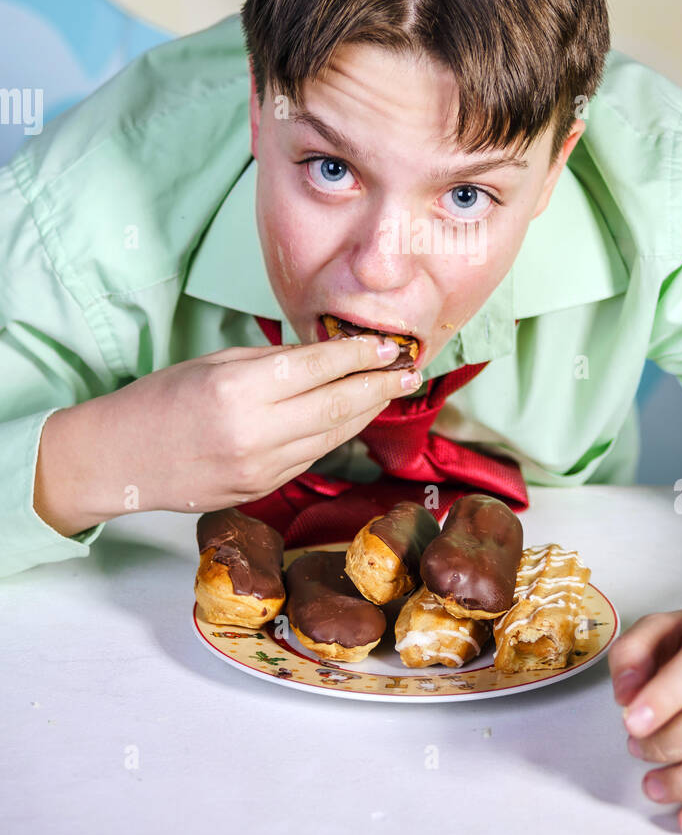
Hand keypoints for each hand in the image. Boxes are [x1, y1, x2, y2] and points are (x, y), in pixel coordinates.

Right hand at [33, 334, 420, 532]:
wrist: (120, 459)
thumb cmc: (162, 400)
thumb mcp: (216, 363)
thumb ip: (274, 361)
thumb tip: (326, 355)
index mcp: (240, 389)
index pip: (318, 367)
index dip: (360, 354)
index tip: (389, 345)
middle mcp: (256, 431)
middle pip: (339, 405)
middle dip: (380, 386)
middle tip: (409, 371)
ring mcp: (261, 467)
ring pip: (333, 435)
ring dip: (366, 412)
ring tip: (389, 391)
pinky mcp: (262, 489)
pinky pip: (311, 455)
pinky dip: (335, 434)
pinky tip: (350, 417)